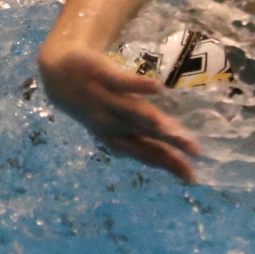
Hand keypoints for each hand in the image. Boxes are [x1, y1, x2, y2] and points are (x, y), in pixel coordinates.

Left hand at [38, 46, 200, 181]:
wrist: (59, 76)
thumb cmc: (98, 101)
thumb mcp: (121, 119)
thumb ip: (147, 127)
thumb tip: (178, 136)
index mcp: (118, 138)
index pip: (149, 154)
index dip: (170, 165)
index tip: (193, 177)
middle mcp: (112, 124)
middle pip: (144, 136)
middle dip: (168, 145)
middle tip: (195, 152)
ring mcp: (106, 101)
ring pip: (132, 113)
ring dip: (151, 121)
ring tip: (172, 130)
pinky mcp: (102, 76)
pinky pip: (120, 83)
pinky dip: (138, 87)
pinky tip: (158, 88)